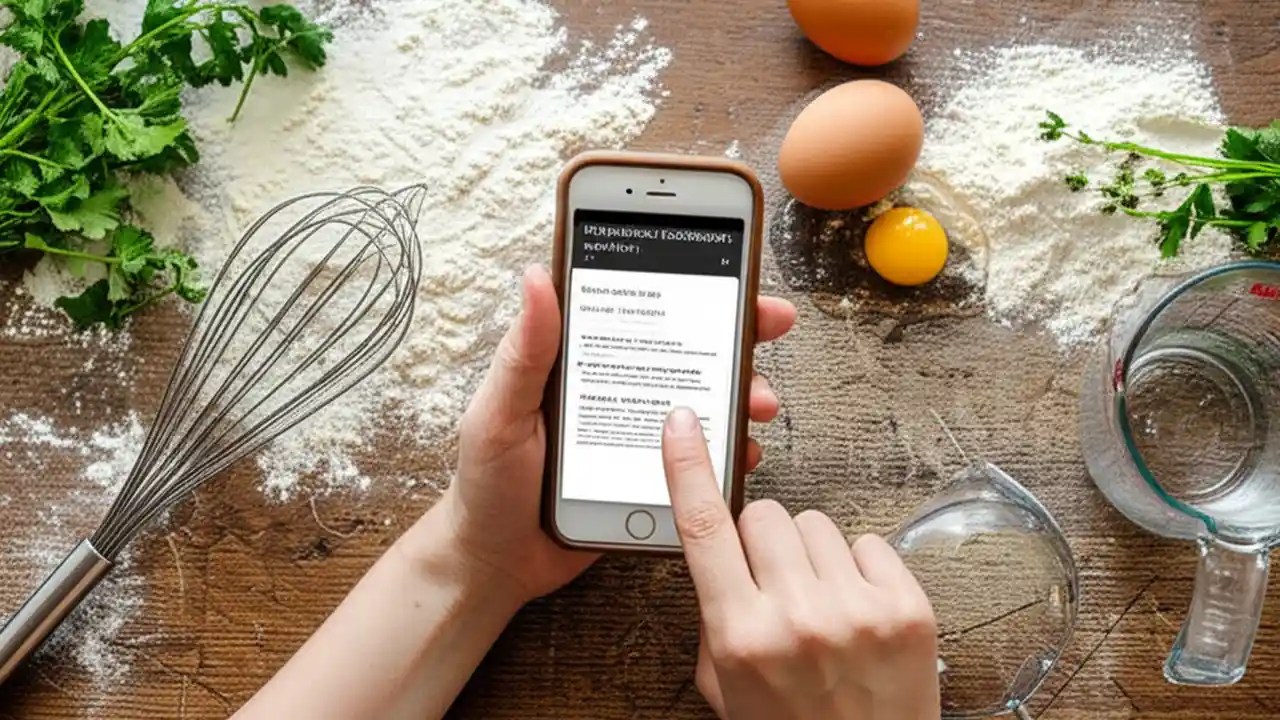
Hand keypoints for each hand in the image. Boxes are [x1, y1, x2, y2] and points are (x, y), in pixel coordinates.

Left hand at [437, 265, 797, 603]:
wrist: (496, 563)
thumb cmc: (487, 483)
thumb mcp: (500, 412)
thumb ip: (526, 351)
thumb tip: (536, 276)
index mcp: (580, 362)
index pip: (640, 311)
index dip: (686, 287)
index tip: (732, 273)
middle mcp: (618, 391)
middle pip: (685, 350)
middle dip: (736, 333)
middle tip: (769, 327)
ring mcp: (639, 434)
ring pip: (703, 403)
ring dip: (740, 394)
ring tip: (758, 402)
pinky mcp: (654, 478)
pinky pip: (701, 460)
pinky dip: (727, 454)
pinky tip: (741, 454)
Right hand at [662, 407, 940, 719]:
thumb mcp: (725, 686)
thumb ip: (715, 616)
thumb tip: (723, 554)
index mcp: (740, 635)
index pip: (704, 527)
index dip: (687, 466)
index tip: (682, 424)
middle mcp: (797, 616)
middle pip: (763, 515)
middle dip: (759, 540)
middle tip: (771, 583)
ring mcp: (857, 610)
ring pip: (815, 523)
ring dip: (810, 554)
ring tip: (820, 605)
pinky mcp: (908, 608)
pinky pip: (868, 542)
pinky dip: (858, 568)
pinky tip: (856, 609)